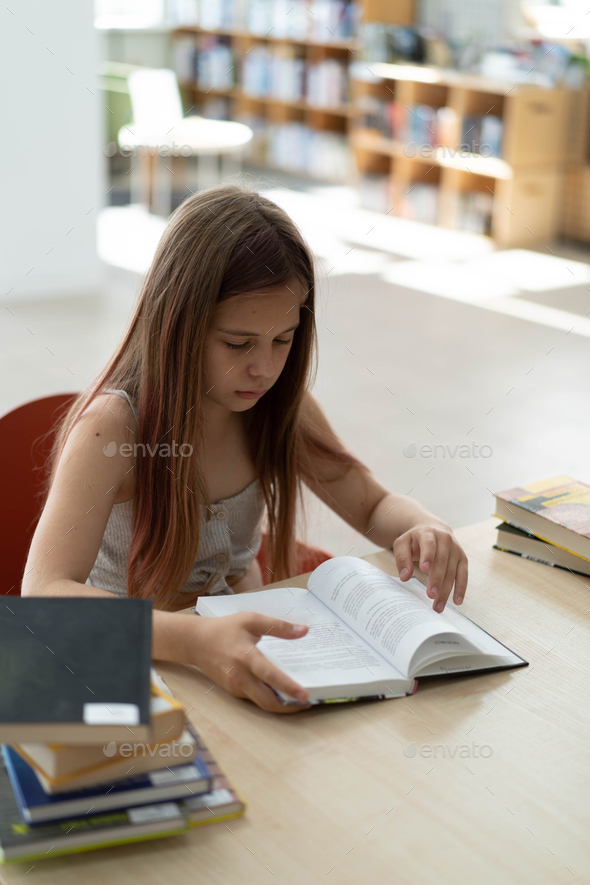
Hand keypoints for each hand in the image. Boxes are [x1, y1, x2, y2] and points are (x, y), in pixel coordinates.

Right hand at [191, 612, 312, 713]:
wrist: (197, 642)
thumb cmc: (226, 629)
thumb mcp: (252, 620)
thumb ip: (279, 626)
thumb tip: (304, 631)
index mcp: (246, 656)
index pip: (270, 675)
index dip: (288, 687)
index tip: (305, 696)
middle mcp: (240, 676)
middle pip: (267, 701)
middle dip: (289, 707)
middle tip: (308, 703)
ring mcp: (235, 687)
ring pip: (262, 703)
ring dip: (281, 705)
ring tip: (299, 699)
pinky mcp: (233, 691)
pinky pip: (255, 698)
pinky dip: (269, 698)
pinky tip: (280, 691)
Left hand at [393, 523, 467, 612]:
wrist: (433, 529)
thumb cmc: (415, 540)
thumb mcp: (402, 544)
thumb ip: (402, 558)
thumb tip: (405, 577)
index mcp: (428, 533)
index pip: (429, 545)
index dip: (428, 556)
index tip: (424, 569)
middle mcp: (445, 539)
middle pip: (442, 561)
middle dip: (437, 579)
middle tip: (431, 595)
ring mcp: (456, 549)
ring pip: (452, 571)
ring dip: (446, 590)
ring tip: (438, 606)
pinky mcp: (462, 559)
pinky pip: (463, 575)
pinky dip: (461, 588)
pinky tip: (457, 601)